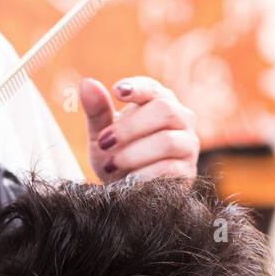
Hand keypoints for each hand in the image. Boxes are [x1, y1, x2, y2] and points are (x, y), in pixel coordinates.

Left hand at [79, 76, 199, 184]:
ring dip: (134, 154)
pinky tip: (128, 180)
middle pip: (165, 110)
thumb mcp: (101, 135)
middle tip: (104, 143)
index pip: (153, 87)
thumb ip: (96, 111)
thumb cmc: (115, 157)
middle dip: (130, 127)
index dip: (137, 87)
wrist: (126, 192)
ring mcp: (187, 145)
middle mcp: (180, 118)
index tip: (117, 92)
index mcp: (158, 101)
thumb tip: (87, 83)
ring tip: (112, 165)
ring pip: (167, 142)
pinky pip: (169, 169)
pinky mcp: (187, 172)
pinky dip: (144, 175)